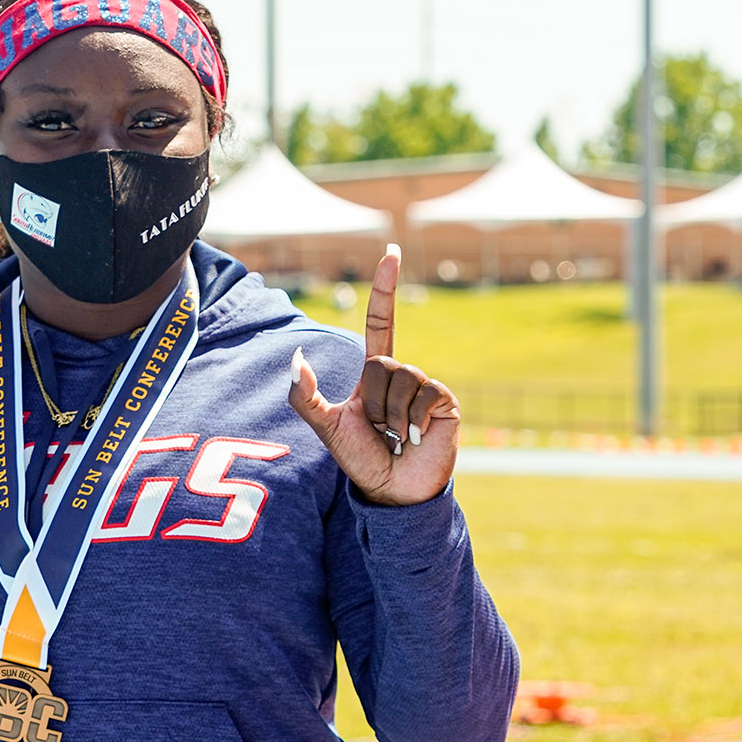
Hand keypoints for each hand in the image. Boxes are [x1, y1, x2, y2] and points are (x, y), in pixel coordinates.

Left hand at [288, 244, 459, 504]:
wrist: (392, 491)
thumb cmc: (361, 458)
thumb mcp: (327, 426)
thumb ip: (305, 396)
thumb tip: (296, 358)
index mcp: (376, 372)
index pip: (381, 321)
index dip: (385, 288)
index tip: (391, 251)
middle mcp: (404, 373)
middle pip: (381, 363)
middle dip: (373, 400)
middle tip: (379, 428)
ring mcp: (427, 386)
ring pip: (402, 379)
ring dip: (391, 413)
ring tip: (396, 436)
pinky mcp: (445, 402)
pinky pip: (423, 395)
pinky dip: (413, 420)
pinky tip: (415, 438)